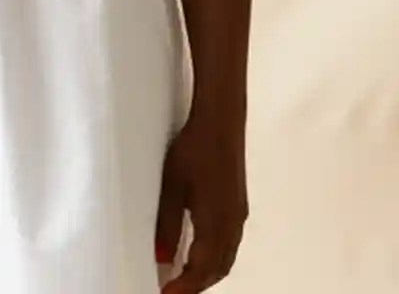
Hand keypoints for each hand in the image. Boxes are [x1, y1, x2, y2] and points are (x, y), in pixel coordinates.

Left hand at [156, 116, 248, 292]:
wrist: (220, 122)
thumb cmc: (193, 151)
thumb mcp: (172, 188)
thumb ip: (167, 226)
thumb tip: (160, 257)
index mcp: (216, 224)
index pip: (201, 269)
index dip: (184, 287)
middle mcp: (232, 225)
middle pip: (217, 269)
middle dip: (196, 285)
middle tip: (174, 292)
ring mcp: (238, 215)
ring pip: (226, 258)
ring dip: (207, 274)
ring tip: (184, 280)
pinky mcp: (238, 205)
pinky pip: (230, 244)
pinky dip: (215, 258)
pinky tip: (199, 254)